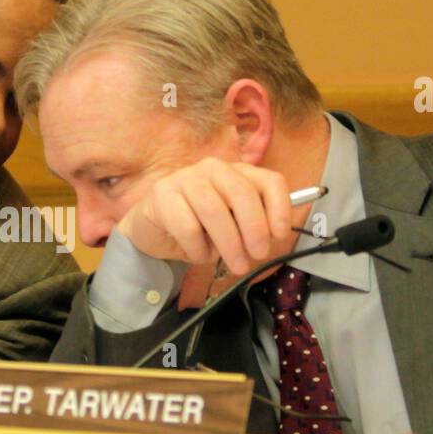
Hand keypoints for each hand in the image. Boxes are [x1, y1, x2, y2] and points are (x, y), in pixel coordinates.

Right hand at [116, 157, 293, 277]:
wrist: (152, 228)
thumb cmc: (198, 226)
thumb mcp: (232, 225)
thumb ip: (251, 226)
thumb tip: (269, 239)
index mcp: (237, 172)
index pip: (269, 180)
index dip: (280, 208)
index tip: (280, 235)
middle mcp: (213, 168)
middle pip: (242, 193)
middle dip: (254, 228)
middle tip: (258, 256)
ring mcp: (185, 178)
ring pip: (214, 209)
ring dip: (229, 243)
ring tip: (234, 264)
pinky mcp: (162, 194)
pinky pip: (187, 226)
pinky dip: (198, 248)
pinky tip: (199, 256)